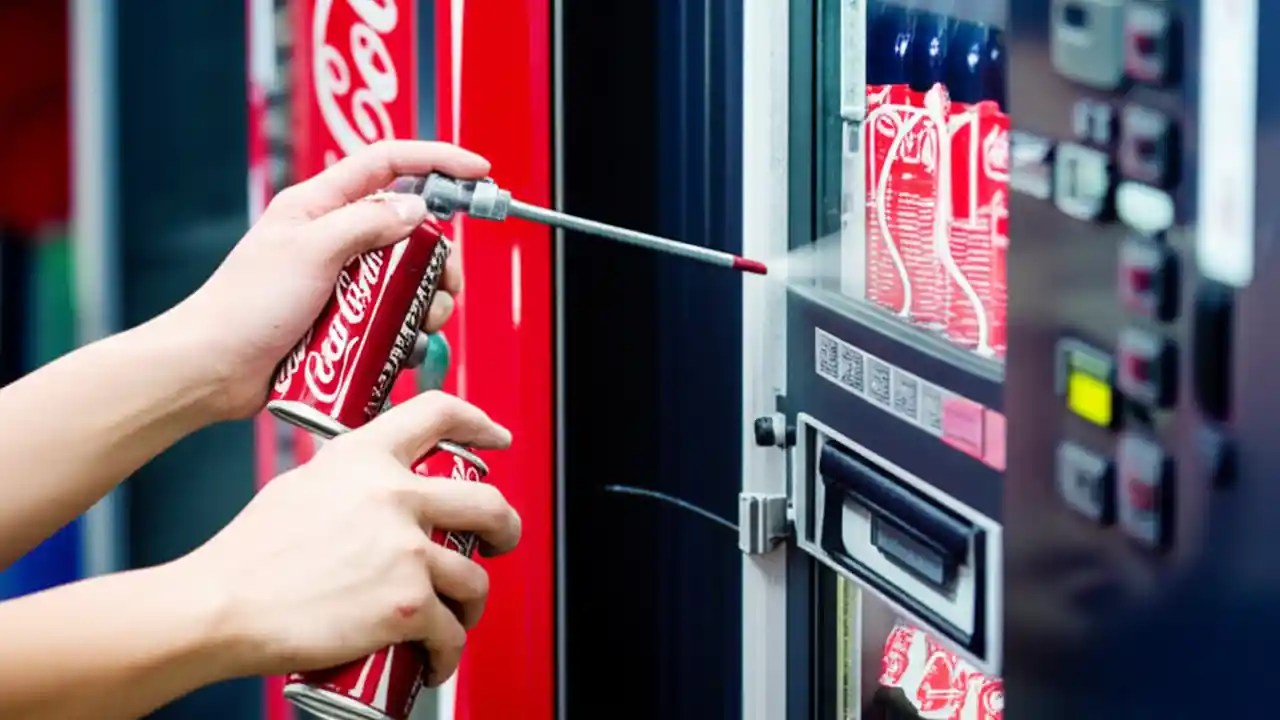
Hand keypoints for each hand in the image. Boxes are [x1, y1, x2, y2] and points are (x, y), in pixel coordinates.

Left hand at [171, 140, 489, 420]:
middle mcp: (335, 239)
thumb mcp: (311, 251)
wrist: (213, 370)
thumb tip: (416, 207)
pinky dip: (407, 334)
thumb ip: (367, 222)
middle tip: (447, 286)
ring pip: (410, 280)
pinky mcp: (347, 321)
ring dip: (427, 303)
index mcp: (321, 206)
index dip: (437, 161)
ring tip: (419, 325)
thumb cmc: (245, 307)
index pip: (388, 164)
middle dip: (440, 259)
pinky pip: (394, 320)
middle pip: (412, 231)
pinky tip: (401, 348)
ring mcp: (343, 282)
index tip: (478, 171)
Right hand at [175, 391, 520, 684]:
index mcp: (365, 457)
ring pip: (475, 579)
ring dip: (472, 605)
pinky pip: (451, 632)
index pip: (437, 412)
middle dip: (505, 528)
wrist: (220, 607)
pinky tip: (433, 660)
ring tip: (455, 617)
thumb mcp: (301, 486)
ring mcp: (406, 550)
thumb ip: (347, 480)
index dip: (478, 422)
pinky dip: (447, 653)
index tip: (495, 438)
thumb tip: (372, 488)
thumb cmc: (248, 556)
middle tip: (500, 541)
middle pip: (488, 501)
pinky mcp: (408, 603)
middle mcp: (394, 495)